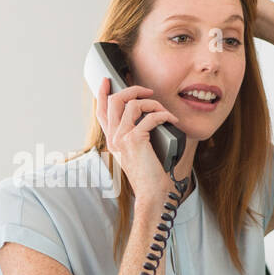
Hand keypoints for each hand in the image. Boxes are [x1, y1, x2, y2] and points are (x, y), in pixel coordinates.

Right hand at [94, 77, 180, 205]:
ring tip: (165, 112)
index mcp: (112, 140)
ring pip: (133, 104)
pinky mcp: (135, 140)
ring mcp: (122, 139)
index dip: (101, 93)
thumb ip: (136, 134)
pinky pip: (150, 117)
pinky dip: (164, 115)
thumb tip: (148, 115)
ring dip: (153, 103)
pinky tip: (172, 120)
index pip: (101, 112)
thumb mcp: (138, 152)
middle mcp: (113, 138)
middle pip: (114, 100)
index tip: (107, 80)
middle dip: (132, 89)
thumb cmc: (149, 175)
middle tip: (147, 91)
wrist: (151, 194)